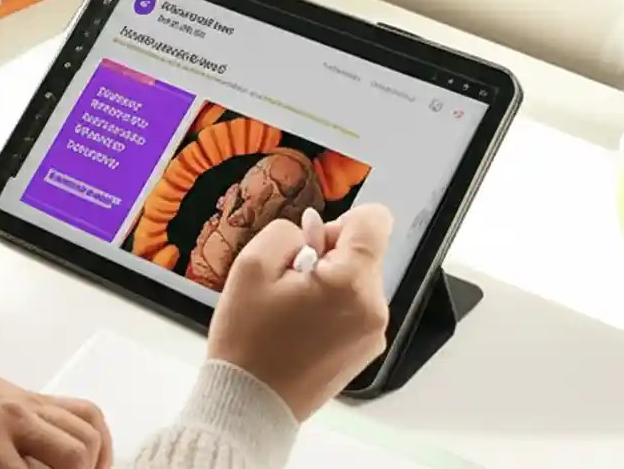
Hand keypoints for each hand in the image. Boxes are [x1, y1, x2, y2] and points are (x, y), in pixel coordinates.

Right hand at [206, 203, 392, 419]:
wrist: (251, 403)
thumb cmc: (248, 341)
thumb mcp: (251, 267)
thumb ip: (285, 232)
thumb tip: (309, 230)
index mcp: (351, 283)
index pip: (375, 221)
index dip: (340, 222)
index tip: (311, 245)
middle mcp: (374, 308)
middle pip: (363, 253)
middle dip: (326, 257)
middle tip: (288, 284)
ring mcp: (373, 333)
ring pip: (357, 281)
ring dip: (327, 283)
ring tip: (290, 310)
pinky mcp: (365, 350)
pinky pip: (354, 309)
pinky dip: (330, 308)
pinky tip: (299, 329)